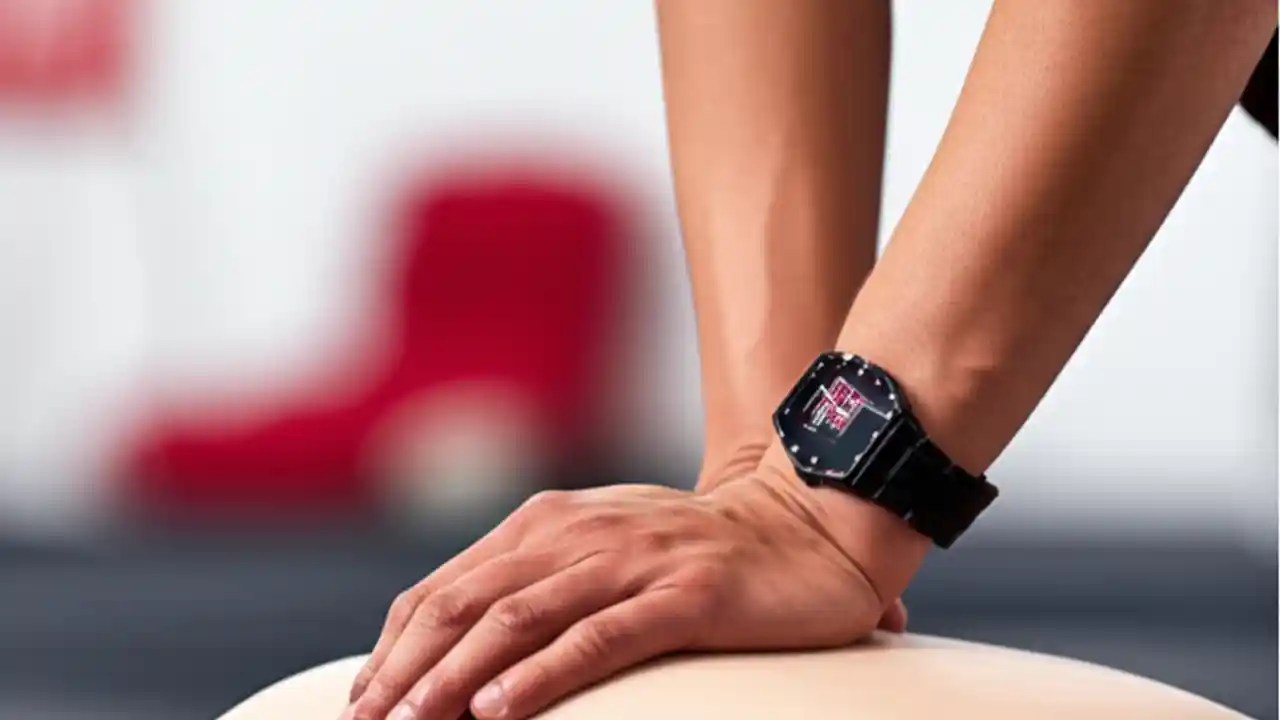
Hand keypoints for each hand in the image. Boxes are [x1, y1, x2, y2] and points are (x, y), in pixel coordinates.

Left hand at [343, 474, 913, 719]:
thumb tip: (465, 649)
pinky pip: (599, 638)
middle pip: (467, 600)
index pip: (448, 584)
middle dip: (407, 666)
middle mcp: (581, 532)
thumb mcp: (604, 550)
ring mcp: (633, 561)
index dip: (396, 644)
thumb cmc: (695, 551)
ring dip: (455, 674)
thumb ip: (541, 579)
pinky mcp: (684, 596)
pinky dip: (541, 674)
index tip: (362, 698)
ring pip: (520, 617)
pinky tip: (498, 709)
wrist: (803, 525)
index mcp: (550, 522)